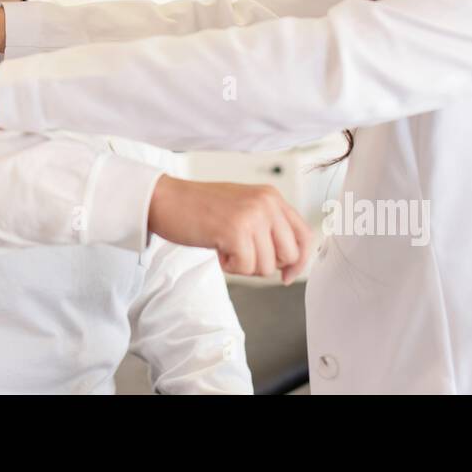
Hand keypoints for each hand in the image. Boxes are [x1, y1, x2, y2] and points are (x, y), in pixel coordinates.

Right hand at [149, 177, 311, 284]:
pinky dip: (230, 266)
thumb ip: (268, 227)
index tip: (286, 275)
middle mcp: (266, 203)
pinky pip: (245, 268)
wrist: (166, 199)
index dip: (299, 261)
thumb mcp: (244, 208)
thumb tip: (289, 264)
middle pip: (290, 255)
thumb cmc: (200, 207)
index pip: (305, 235)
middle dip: (266, 264)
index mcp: (271, 196)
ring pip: (267, 266)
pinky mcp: (236, 231)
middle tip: (241, 254)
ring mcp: (252, 215)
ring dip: (244, 265)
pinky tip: (217, 249)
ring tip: (225, 247)